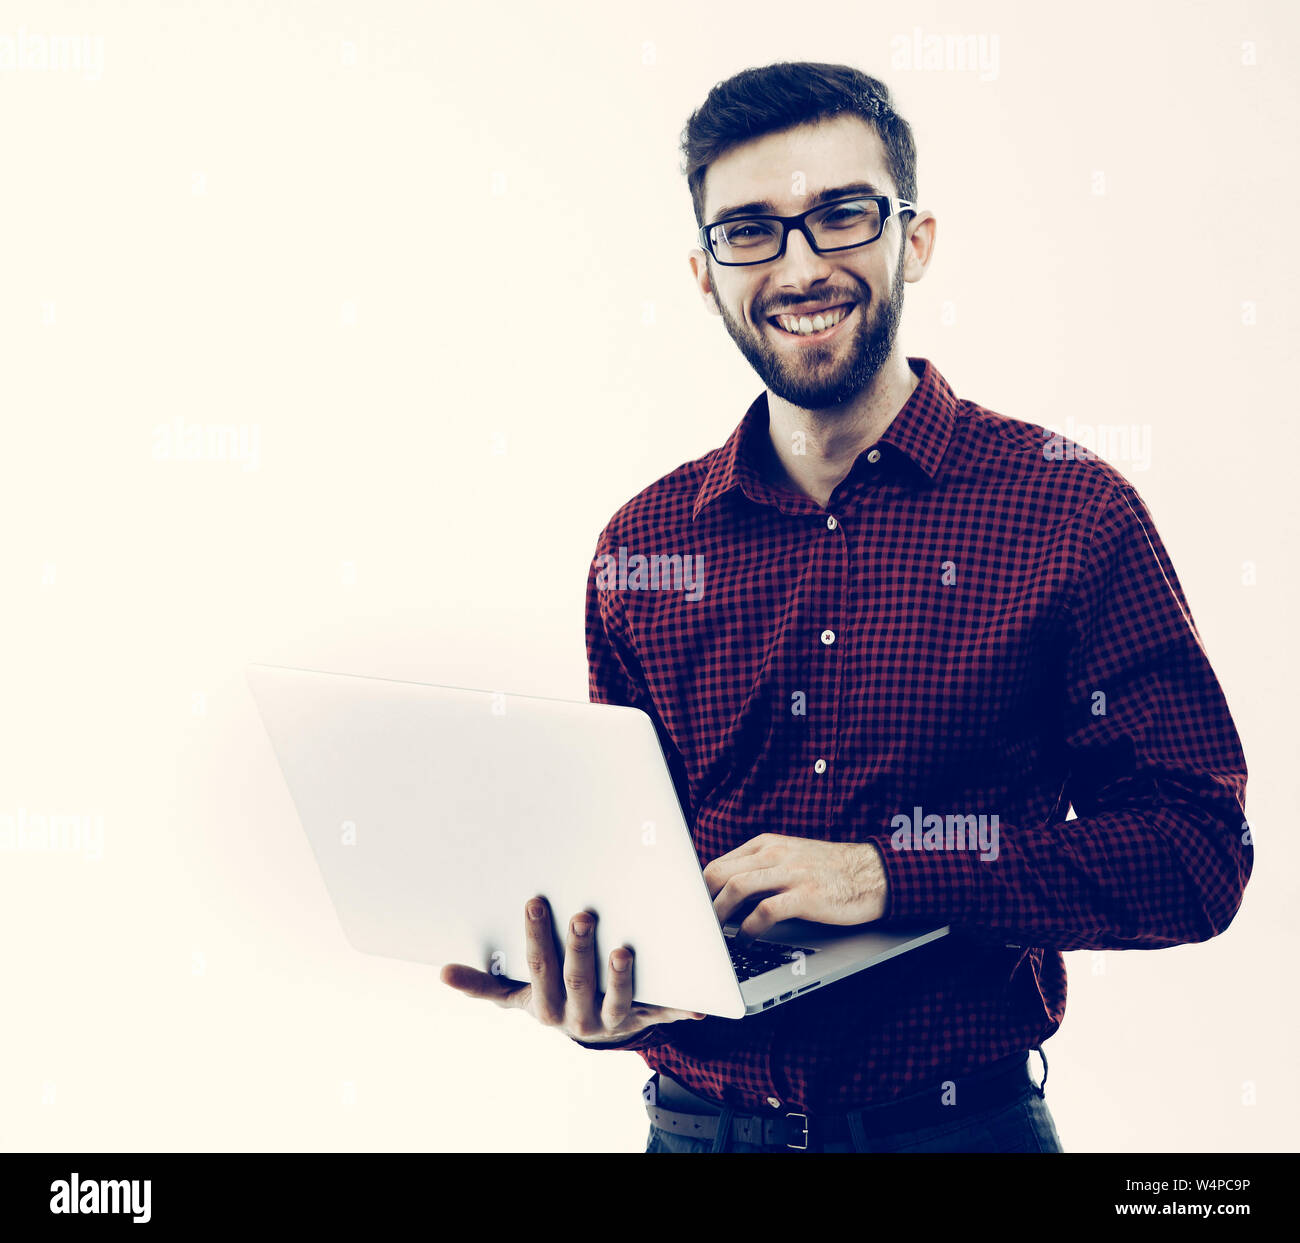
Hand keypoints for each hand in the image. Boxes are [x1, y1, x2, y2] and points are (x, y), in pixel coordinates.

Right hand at [439, 897, 704, 1043]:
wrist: (592, 1029)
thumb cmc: (553, 996)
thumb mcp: (517, 994)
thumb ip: (484, 984)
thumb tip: (443, 973)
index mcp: (545, 1005)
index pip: (538, 966)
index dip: (537, 935)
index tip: (536, 900)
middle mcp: (577, 1018)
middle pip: (578, 979)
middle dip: (580, 947)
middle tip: (584, 915)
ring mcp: (614, 1020)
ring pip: (618, 999)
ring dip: (621, 976)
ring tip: (624, 949)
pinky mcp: (646, 1018)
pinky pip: (664, 1012)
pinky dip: (680, 1006)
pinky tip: (693, 998)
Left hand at [703, 832, 887, 942]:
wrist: (872, 873)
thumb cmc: (828, 870)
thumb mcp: (788, 857)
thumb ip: (758, 868)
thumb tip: (723, 892)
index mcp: (765, 844)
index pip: (717, 863)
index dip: (698, 889)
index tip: (691, 910)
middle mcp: (773, 854)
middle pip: (719, 873)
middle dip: (702, 901)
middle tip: (697, 924)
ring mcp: (789, 873)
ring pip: (737, 888)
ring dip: (719, 915)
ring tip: (714, 934)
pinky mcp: (805, 895)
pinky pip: (765, 912)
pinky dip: (749, 930)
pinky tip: (746, 941)